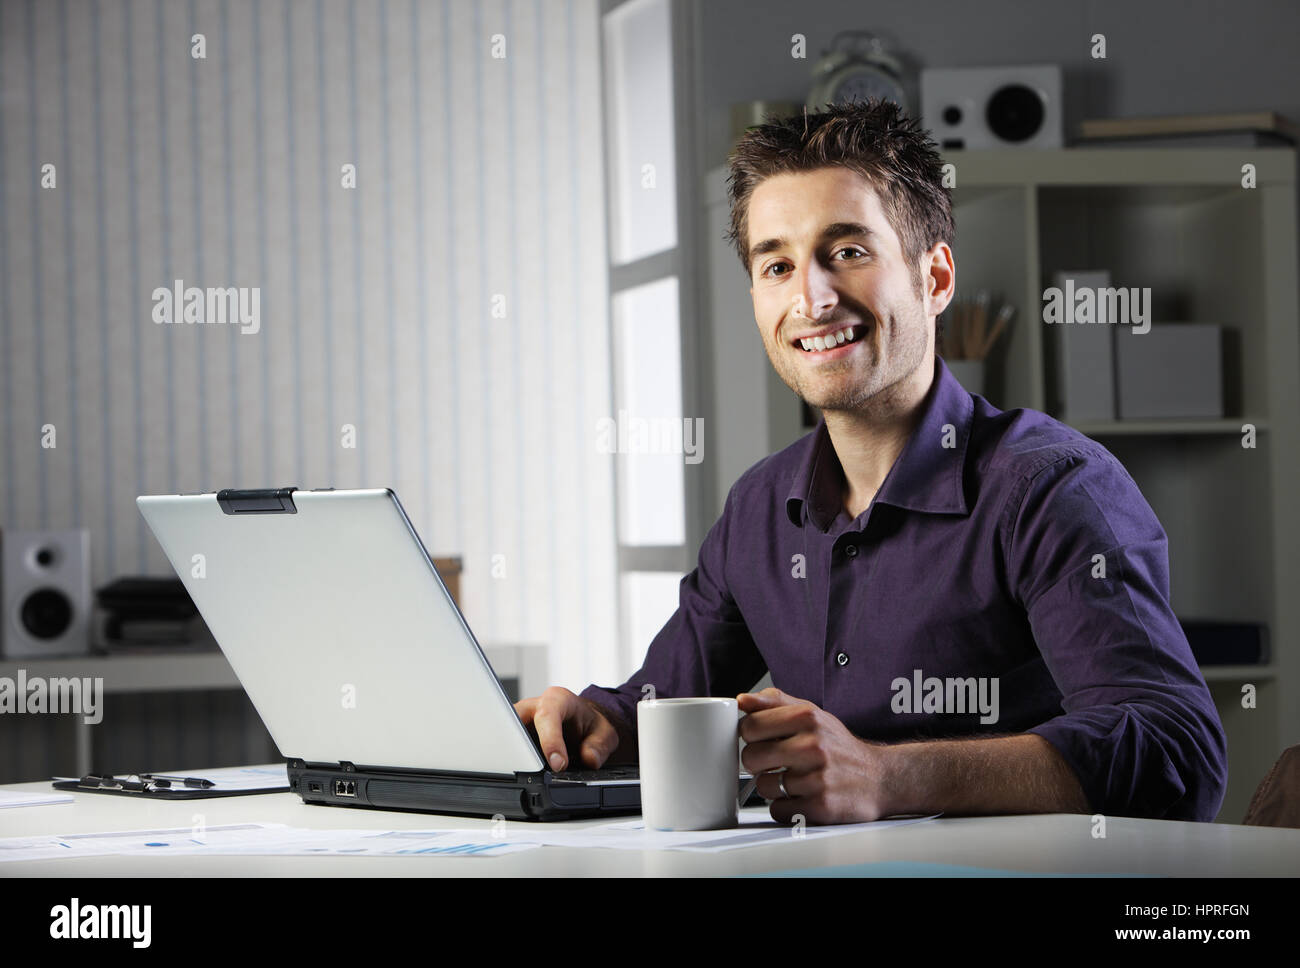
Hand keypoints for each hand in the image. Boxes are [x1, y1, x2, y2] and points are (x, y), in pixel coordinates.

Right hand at [514, 686, 621, 771]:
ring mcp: (521, 723)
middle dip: (521, 747)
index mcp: (557, 700)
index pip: (547, 716)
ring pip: (507, 737)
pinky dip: (514, 762)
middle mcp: (534, 707)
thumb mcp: (605, 733)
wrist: (584, 724)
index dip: (550, 741)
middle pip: (516, 723)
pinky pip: (508, 749)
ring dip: (514, 757)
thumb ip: (600, 746)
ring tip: (525, 777)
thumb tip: (588, 758)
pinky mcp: (515, 738)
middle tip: (531, 772)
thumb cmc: (590, 725)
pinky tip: (522, 775)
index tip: (558, 764)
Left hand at [738, 687, 890, 823]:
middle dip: (757, 762)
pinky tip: (802, 796)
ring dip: (773, 786)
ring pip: (763, 786)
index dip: (749, 735)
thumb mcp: (812, 714)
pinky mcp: (820, 806)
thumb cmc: (839, 746)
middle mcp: (813, 746)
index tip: (758, 739)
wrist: (880, 778)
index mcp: (808, 717)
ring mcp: (817, 777)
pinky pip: (778, 809)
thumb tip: (743, 700)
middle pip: (750, 757)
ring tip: (793, 779)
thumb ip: (775, 702)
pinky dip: (785, 806)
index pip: (750, 726)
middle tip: (774, 762)